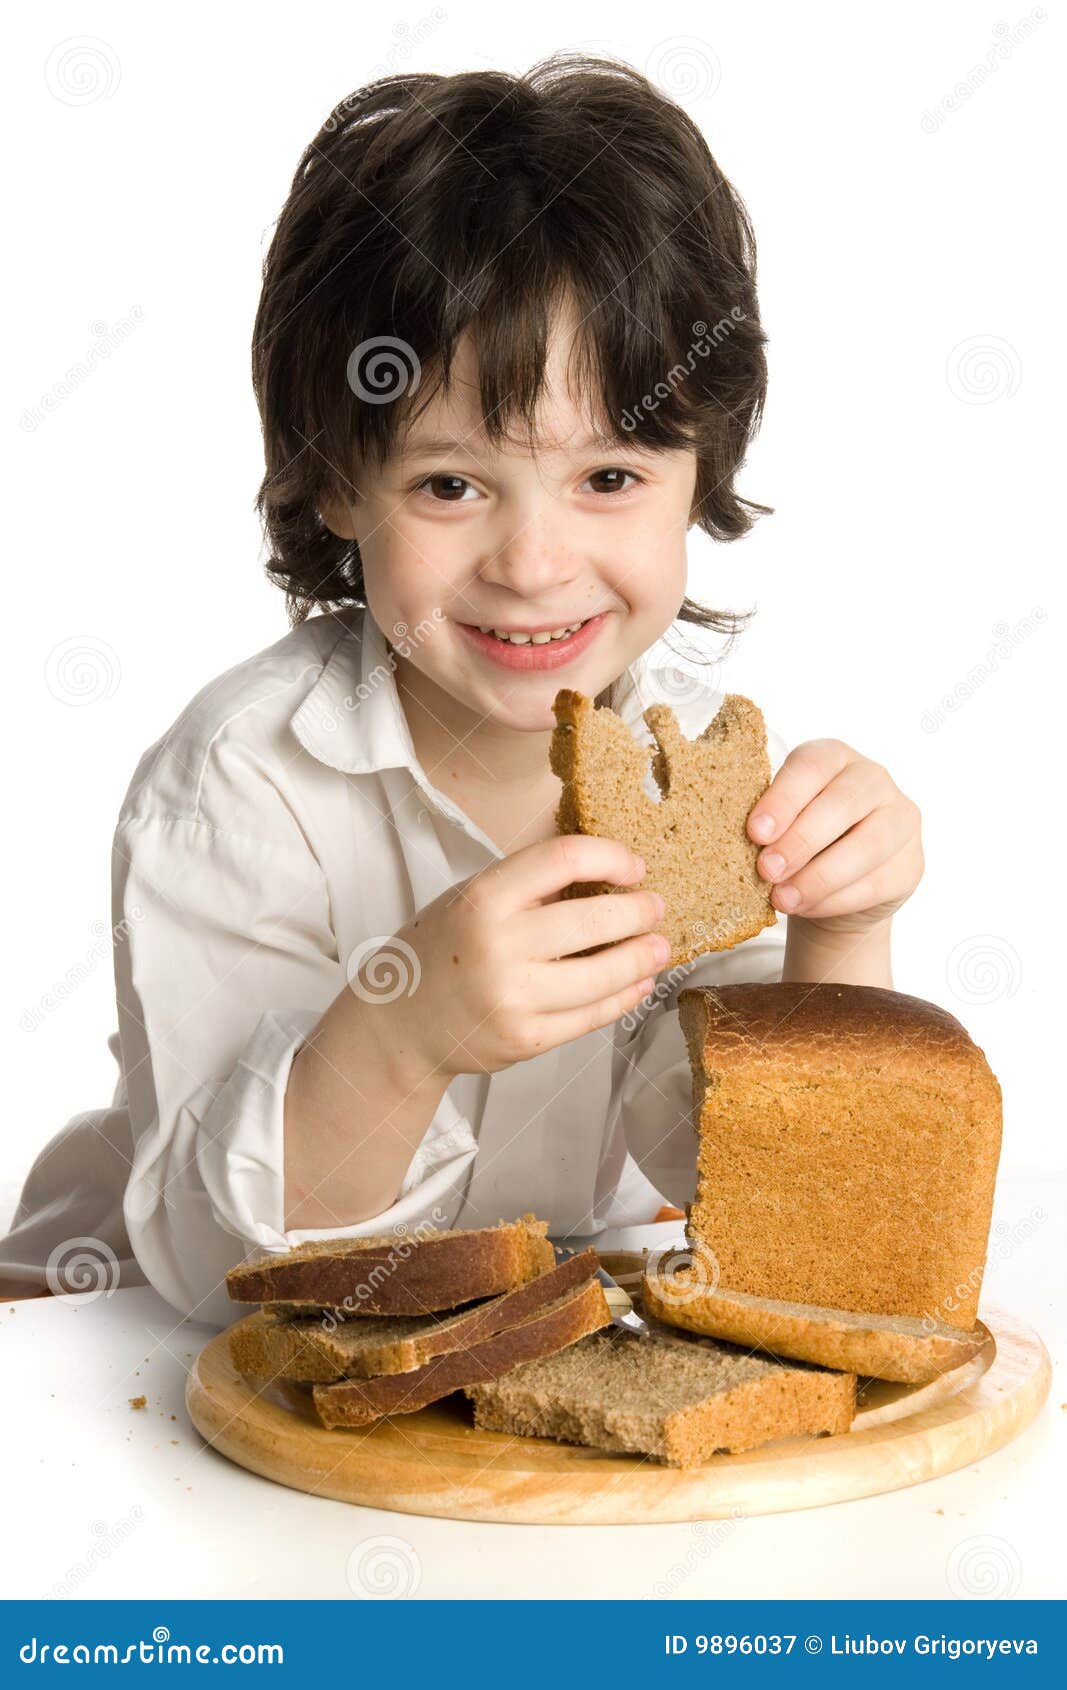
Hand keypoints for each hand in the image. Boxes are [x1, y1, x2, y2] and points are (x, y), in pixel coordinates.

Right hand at [357, 836, 670, 1079]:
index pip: (563, 859)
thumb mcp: (470, 899)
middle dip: (639, 911)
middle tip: (656, 907)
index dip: (611, 856)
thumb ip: (528, 886)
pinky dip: (623, 998)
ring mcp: (513, 997)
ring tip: (659, 947)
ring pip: (603, 974)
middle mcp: (497, 946)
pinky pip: (591, 1016)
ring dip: (643, 958)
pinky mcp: (526, 1038)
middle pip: (594, 920)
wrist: (399, 1023)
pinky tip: (638, 984)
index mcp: (483, 898)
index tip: (634, 866)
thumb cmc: (441, 951)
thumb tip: (606, 871)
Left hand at [746, 740, 922, 933]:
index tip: (755, 832)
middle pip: (842, 804)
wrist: (831, 887)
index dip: (783, 799)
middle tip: (767, 870)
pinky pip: (877, 883)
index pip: (812, 766)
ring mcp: (900, 819)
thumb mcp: (778, 822)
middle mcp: (873, 779)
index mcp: (833, 756)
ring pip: (867, 845)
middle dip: (800, 840)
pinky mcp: (911, 863)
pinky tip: (806, 907)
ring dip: (819, 876)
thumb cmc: (795, 841)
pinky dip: (835, 899)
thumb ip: (767, 822)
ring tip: (783, 899)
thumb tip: (747, 839)